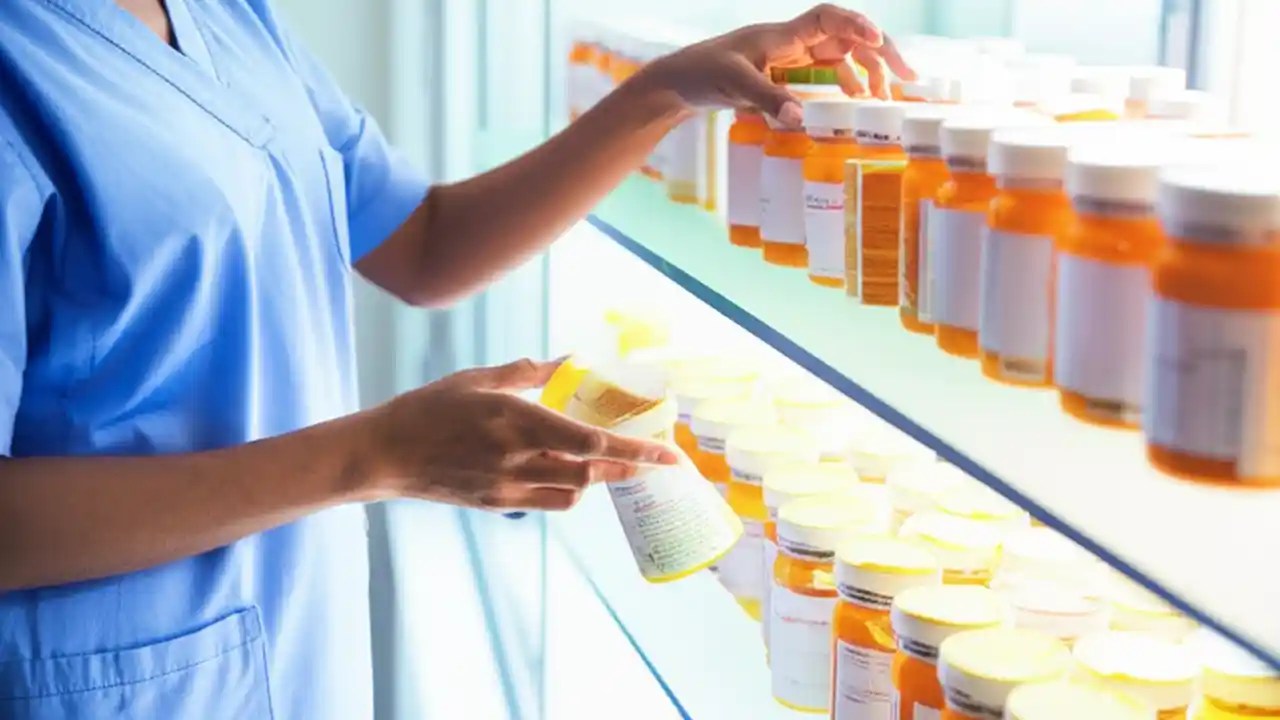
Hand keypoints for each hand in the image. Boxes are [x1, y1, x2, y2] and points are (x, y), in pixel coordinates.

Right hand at [364, 359, 678, 510]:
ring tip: (609, 463)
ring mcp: (507, 489)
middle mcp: (517, 461)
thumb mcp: (477, 379)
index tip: (666, 455)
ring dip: (596, 480)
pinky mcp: (495, 505)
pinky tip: (565, 472)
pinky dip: (565, 489)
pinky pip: (545, 502)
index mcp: (516, 423)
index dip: (635, 451)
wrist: (382, 455)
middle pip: (591, 474)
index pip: (591, 444)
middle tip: (655, 462)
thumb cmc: (426, 409)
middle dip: (628, 469)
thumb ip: (527, 372)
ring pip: (572, 494)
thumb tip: (569, 360)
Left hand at [638, 4, 914, 125]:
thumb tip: (800, 118)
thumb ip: (766, 99)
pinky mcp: (786, 76)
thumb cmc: (702, 73)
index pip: (830, 18)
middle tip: (907, 78)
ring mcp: (791, 59)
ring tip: (887, 97)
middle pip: (848, 37)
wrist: (679, 83)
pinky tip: (857, 102)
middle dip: (880, 53)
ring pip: (842, 57)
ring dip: (868, 72)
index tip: (879, 42)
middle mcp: (793, 42)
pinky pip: (827, 74)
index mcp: (783, 34)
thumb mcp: (734, 84)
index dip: (858, 26)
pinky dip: (846, 85)